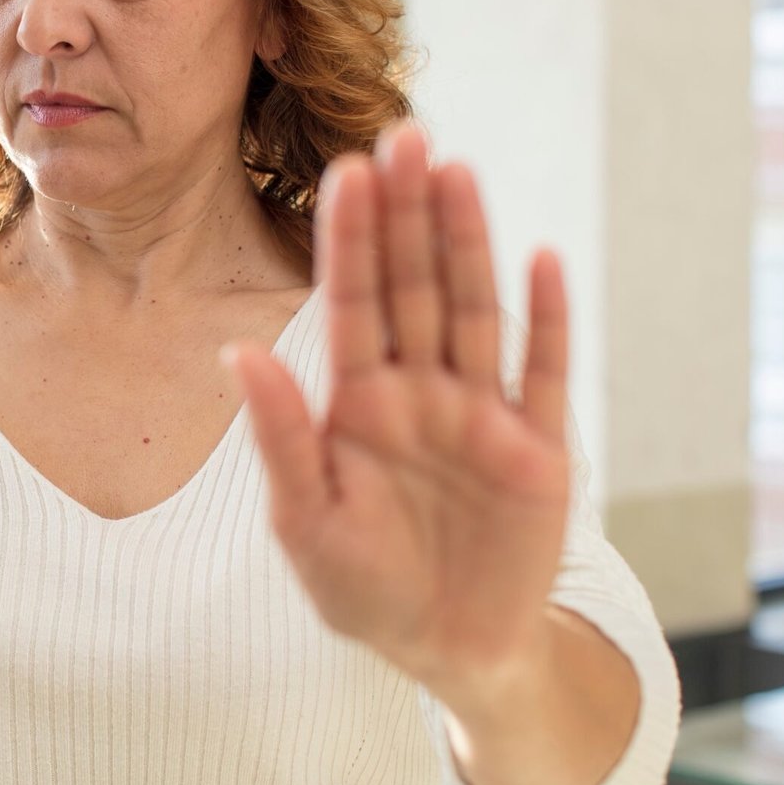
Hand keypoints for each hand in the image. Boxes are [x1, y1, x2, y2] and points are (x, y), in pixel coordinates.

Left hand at [228, 123, 571, 703]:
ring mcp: (482, 413)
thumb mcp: (305, 521)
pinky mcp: (539, 449)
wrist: (449, 650)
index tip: (345, 171)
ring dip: (467, 243)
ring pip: (473, 311)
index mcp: (358, 402)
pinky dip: (545, 320)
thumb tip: (238, 351)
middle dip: (407, 213)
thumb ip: (281, 436)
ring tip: (456, 172)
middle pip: (413, 286)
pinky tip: (541, 258)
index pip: (353, 301)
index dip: (351, 238)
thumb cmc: (364, 587)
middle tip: (403, 134)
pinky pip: (544, 373)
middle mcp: (420, 391)